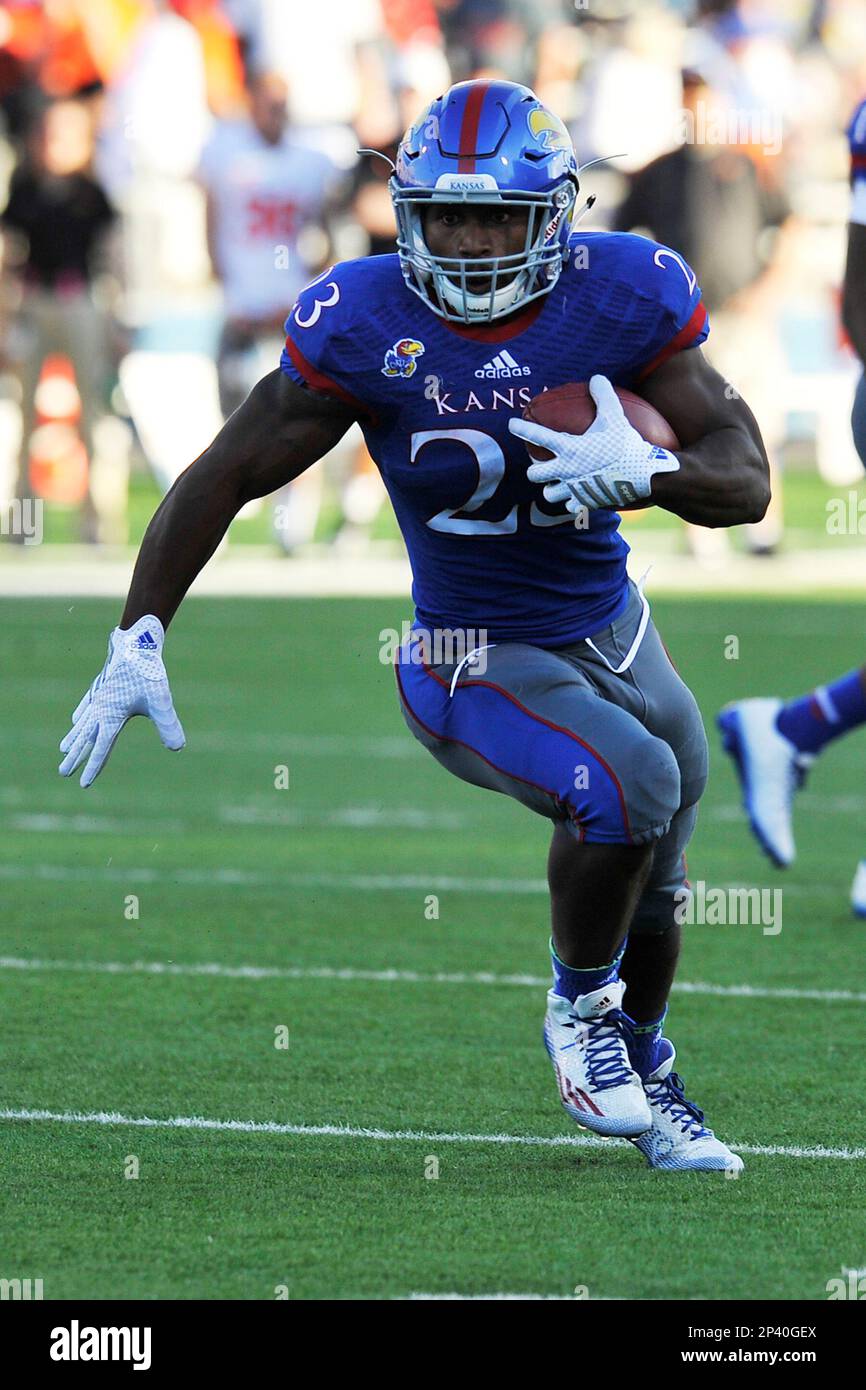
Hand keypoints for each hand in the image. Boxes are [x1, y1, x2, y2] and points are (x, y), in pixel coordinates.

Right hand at [59, 616, 184, 787]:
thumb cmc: (148, 672)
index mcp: (111, 717)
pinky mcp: (102, 688)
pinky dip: (81, 716)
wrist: (136, 643)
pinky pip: (87, 706)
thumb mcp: (161, 701)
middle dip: (75, 757)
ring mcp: (99, 698)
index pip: (101, 748)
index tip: (84, 784)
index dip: (93, 767)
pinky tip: (76, 720)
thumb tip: (178, 748)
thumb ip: (168, 725)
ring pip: (84, 723)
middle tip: (63, 772)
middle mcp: (100, 709)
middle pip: (85, 739)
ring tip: (64, 749)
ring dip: (75, 738)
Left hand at [509, 374, 679, 513]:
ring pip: (548, 495)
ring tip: (558, 484)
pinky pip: (570, 506)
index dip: (522, 428)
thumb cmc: (627, 445)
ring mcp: (574, 489)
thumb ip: (604, 396)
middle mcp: (566, 470)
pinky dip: (571, 502)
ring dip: (551, 489)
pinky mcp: (585, 503)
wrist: (643, 477)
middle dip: (535, 471)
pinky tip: (577, 496)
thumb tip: (596, 378)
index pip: (538, 436)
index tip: (512, 424)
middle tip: (541, 465)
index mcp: (569, 448)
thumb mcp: (616, 417)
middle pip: (534, 475)